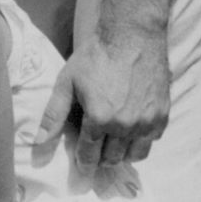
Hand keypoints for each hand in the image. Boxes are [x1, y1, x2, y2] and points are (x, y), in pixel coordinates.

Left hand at [35, 24, 170, 169]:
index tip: (83, 166)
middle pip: (112, 158)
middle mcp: (125, 125)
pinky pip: (152, 140)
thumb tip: (38, 143)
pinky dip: (141, 141)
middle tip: (97, 152)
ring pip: (134, 155)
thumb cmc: (96, 56)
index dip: (84, 162)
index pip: (90, 154)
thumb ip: (54, 115)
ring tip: (115, 145)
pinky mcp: (162, 114)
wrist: (132, 35)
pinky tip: (133, 131)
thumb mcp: (67, 82)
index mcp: (99, 119)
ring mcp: (146, 121)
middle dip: (101, 158)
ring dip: (123, 153)